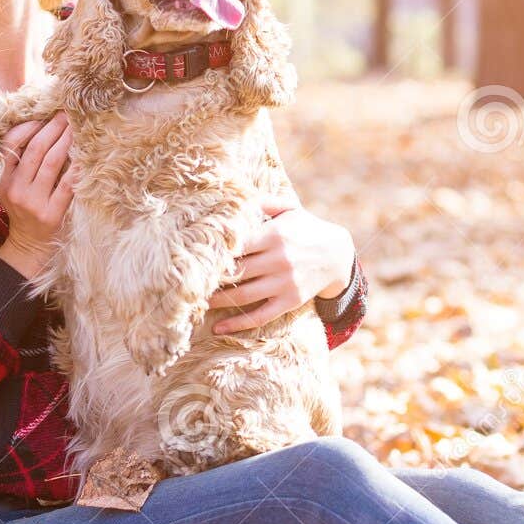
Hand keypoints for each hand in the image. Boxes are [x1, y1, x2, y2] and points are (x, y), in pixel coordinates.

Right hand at [0, 112, 74, 278]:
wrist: (29, 244)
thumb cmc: (23, 208)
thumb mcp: (11, 186)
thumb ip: (18, 162)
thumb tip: (39, 126)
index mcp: (2, 179)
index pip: (11, 144)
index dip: (28, 126)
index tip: (43, 116)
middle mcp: (15, 189)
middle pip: (35, 149)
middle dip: (53, 128)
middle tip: (66, 114)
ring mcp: (33, 202)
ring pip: (52, 162)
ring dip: (66, 141)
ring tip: (76, 127)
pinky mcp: (52, 213)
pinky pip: (67, 184)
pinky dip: (77, 166)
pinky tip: (85, 154)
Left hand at [207, 195, 354, 332]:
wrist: (336, 255)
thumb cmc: (305, 229)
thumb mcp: (288, 210)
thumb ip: (263, 202)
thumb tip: (234, 195)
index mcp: (275, 235)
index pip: (237, 243)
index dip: (215, 250)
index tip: (194, 254)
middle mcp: (279, 260)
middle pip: (235, 271)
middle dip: (210, 277)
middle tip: (187, 281)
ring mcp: (284, 283)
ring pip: (242, 295)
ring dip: (216, 300)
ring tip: (195, 301)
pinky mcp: (289, 301)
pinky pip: (260, 316)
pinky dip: (237, 324)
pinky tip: (218, 328)